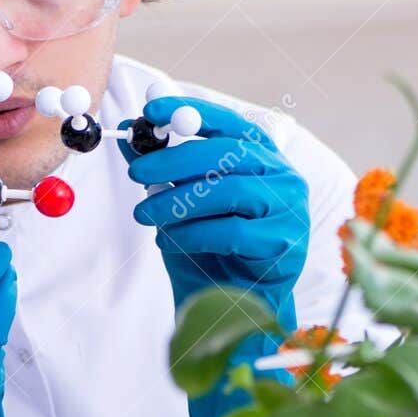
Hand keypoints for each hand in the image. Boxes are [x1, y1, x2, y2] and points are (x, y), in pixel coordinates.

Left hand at [120, 95, 308, 324]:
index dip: (192, 112)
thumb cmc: (209, 249)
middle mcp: (283, 177)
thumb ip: (161, 168)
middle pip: (228, 154)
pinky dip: (193, 234)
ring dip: (177, 202)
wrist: (232, 305)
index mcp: (261, 158)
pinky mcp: (285, 245)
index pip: (229, 123)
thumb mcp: (178, 203)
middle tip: (137, 173)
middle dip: (175, 159)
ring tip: (144, 215)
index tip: (152, 111)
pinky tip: (170, 242)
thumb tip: (127, 133)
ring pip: (228, 191)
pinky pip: (231, 232)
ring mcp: (290, 210)